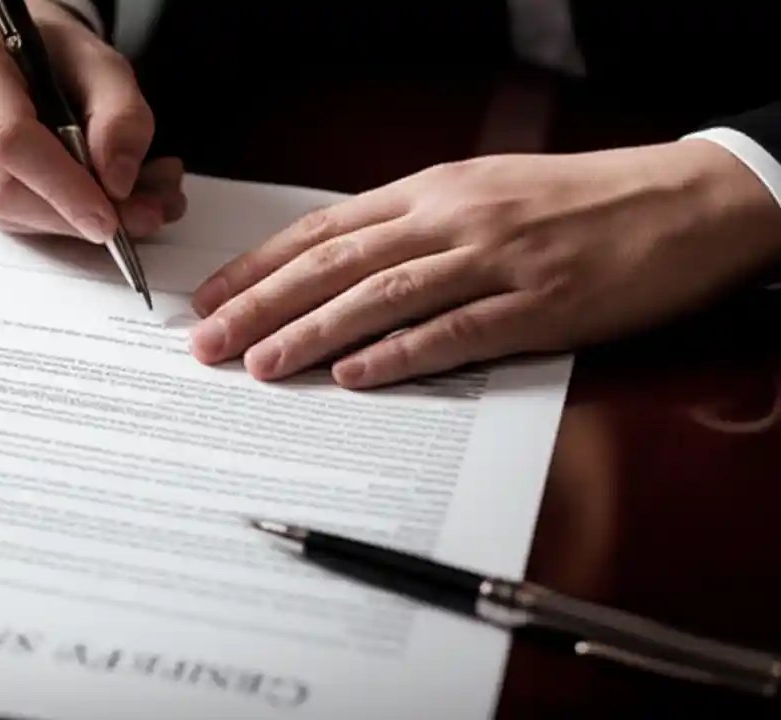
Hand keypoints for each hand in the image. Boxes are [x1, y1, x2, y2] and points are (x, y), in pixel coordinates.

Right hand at [0, 0, 184, 242]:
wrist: (12, 52)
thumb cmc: (52, 55)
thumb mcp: (102, 65)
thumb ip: (122, 118)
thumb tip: (117, 185)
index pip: (7, 136)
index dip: (60, 186)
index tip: (107, 219)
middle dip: (63, 214)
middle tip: (120, 224)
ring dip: (56, 222)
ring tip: (107, 210)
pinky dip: (39, 221)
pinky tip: (69, 207)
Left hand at [188, 141, 780, 387]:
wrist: (680, 201)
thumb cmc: (572, 201)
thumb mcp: (481, 194)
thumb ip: (412, 228)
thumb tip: (339, 268)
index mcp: (431, 193)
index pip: (324, 232)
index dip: (261, 266)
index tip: (212, 297)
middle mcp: (452, 221)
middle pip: (336, 265)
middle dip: (262, 304)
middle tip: (208, 343)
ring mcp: (495, 261)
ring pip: (384, 297)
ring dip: (314, 332)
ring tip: (260, 365)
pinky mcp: (541, 305)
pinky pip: (459, 332)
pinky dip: (402, 354)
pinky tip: (356, 376)